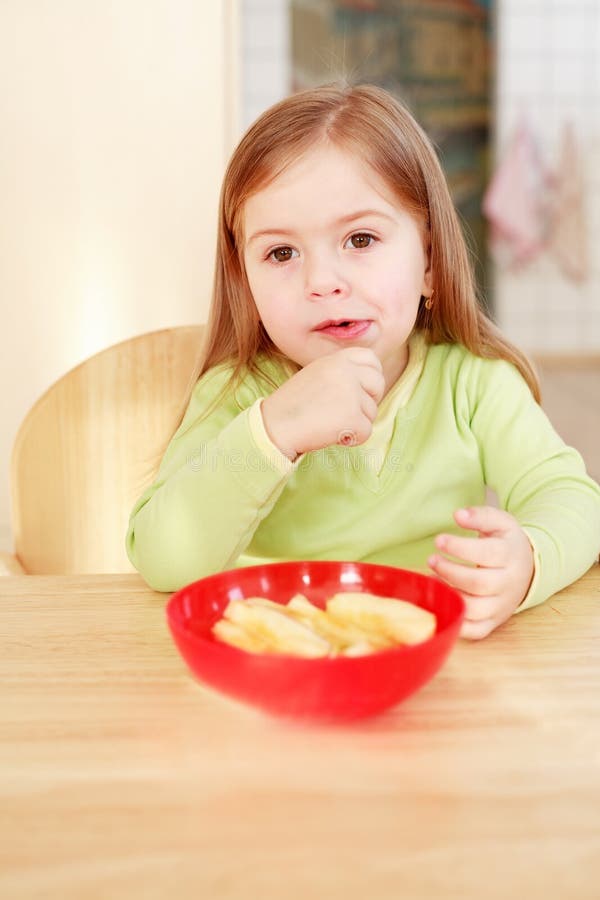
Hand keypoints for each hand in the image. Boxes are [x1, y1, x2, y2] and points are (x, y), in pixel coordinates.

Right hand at [261, 348, 384, 458]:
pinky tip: (332, 434)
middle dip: (369, 400)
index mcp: (337, 359)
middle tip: (348, 411)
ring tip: (330, 422)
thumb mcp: (317, 374)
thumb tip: (370, 379)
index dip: (371, 376)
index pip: (372, 359)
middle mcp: (346, 371)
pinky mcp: (353, 417)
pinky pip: (366, 432)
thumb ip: (341, 372)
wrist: (274, 425)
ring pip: (372, 411)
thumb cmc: (294, 404)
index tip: (363, 390)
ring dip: (356, 422)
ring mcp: (351, 393)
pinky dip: (353, 439)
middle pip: (378, 383)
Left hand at [428, 506, 534, 640]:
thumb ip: (480, 516)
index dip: (460, 547)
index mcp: (511, 556)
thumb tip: (459, 515)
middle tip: (431, 559)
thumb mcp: (500, 523)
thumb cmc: (506, 544)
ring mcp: (502, 606)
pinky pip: (476, 631)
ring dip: (449, 595)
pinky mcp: (494, 622)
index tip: (438, 540)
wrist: (529, 570)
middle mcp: (508, 584)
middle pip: (478, 583)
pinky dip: (456, 622)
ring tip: (432, 578)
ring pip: (475, 609)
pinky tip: (441, 602)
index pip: (487, 553)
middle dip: (450, 571)